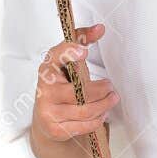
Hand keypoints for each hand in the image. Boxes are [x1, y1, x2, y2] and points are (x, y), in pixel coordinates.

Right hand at [32, 23, 118, 143]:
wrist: (44, 117)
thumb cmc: (60, 85)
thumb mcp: (66, 62)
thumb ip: (81, 40)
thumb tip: (100, 28)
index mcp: (47, 69)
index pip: (56, 57)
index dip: (69, 53)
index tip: (83, 51)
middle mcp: (44, 89)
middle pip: (80, 90)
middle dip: (101, 89)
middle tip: (110, 87)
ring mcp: (48, 111)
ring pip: (86, 110)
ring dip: (105, 105)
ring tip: (112, 99)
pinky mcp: (55, 129)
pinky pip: (84, 125)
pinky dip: (97, 120)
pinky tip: (102, 114)